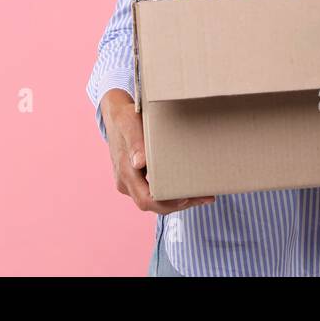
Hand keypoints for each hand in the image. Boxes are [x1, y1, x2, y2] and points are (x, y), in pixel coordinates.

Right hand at [101, 89, 215, 213]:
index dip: (167, 203)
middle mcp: (126, 182)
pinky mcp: (136, 178)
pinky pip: (153, 191)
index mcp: (125, 173)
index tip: (188, 198)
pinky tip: (188, 187)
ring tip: (202, 195)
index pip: (146, 200)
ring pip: (154, 201)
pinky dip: (170, 192)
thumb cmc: (125, 118)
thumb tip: (139, 163)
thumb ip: (135, 143)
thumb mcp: (131, 126)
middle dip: (179, 204)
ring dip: (177, 201)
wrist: (115, 115)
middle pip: (153, 205)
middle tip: (204, 197)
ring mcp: (130, 182)